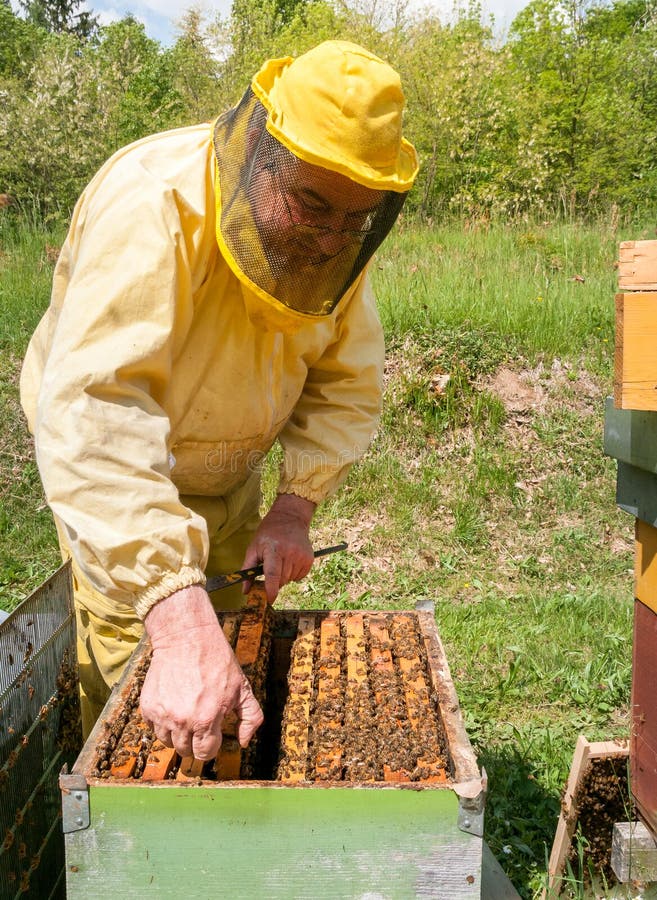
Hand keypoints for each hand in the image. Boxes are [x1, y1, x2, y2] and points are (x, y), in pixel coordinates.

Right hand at [140, 585, 262, 759]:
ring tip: (185, 714)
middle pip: (185, 751)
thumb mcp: (243, 688)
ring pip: (167, 742)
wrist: (186, 638)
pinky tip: (172, 705)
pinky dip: (161, 721)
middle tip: (199, 723)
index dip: (210, 746)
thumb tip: (243, 742)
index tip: (211, 735)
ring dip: (176, 733)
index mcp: (207, 720)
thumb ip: (250, 718)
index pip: (205, 753)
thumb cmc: (217, 661)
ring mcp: (162, 714)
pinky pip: (153, 727)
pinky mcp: (148, 706)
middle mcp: (182, 721)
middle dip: (194, 741)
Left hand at [242, 493, 315, 602]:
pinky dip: (294, 574)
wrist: (290, 518)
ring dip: (284, 577)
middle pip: (281, 580)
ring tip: (281, 561)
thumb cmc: (268, 533)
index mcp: (273, 550)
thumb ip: (248, 570)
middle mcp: (290, 553)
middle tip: (271, 568)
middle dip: (274, 581)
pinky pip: (300, 576)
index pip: (273, 575)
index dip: (271, 590)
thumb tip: (245, 591)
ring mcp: (301, 556)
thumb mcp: (254, 547)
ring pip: (290, 580)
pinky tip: (290, 561)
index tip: (269, 600)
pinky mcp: (309, 558)